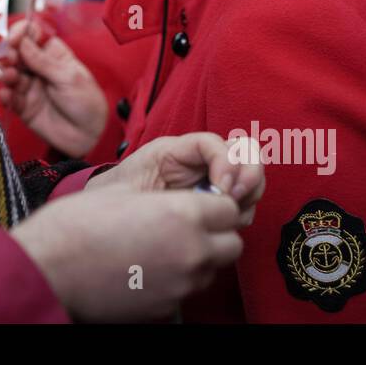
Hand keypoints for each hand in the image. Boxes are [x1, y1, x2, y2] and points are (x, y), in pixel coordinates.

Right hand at [0, 19, 106, 157]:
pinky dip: (5, 95)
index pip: (31, 35)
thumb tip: (21, 42)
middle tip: (9, 59)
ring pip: (9, 74)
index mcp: (52, 53)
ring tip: (10, 77)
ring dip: (6, 74)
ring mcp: (28, 86)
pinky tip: (6, 95)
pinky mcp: (22, 106)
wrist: (89, 136)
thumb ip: (43, 62)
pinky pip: (9, 98)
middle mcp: (37, 67)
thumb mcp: (69, 78)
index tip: (12, 39)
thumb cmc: (86, 101)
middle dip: (8, 54)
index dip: (20, 34)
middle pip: (15, 53)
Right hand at [11, 186, 243, 321]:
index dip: (214, 201)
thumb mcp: (127, 193)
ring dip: (198, 257)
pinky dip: (175, 280)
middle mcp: (191, 252)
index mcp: (183, 214)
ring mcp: (181, 286)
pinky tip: (145, 268)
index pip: (229, 207)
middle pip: (231, 242)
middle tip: (185, 224)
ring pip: (211, 268)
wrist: (46, 269)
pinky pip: (186, 291)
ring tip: (160, 246)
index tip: (197, 201)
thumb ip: (170, 199)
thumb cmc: (77, 224)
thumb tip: (193, 205)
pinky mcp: (166, 310)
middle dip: (215, 232)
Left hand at [90, 132, 264, 225]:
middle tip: (234, 198)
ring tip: (229, 213)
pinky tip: (226, 222)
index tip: (222, 189)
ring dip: (248, 196)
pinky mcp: (218, 202)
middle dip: (249, 175)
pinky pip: (245, 204)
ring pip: (252, 178)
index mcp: (179, 150)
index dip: (227, 162)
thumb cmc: (122, 193)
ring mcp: (213, 180)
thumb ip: (162, 176)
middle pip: (247, 152)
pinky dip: (243, 212)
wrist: (113, 213)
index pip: (215, 143)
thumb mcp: (135, 178)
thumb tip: (199, 189)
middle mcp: (202, 161)